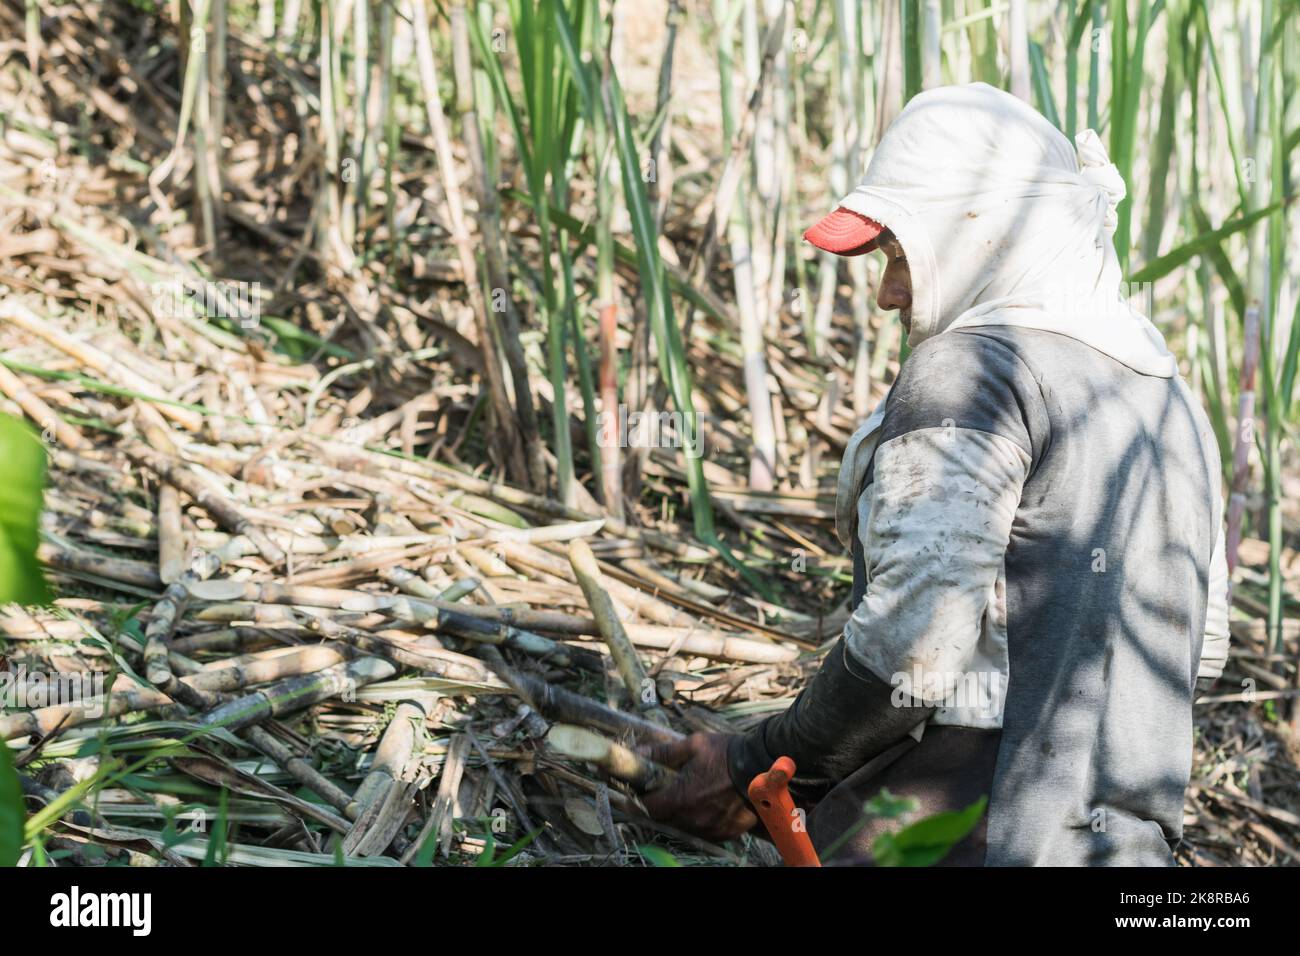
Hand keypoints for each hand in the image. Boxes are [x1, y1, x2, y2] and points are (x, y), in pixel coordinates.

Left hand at [639, 733, 757, 842]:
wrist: (762, 765)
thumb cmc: (726, 753)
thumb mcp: (693, 745)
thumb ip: (662, 753)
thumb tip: (637, 753)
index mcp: (681, 798)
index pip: (648, 808)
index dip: (640, 799)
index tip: (641, 790)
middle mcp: (693, 819)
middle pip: (664, 819)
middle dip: (661, 804)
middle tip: (667, 788)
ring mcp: (710, 829)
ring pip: (683, 826)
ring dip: (681, 813)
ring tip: (691, 794)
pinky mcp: (726, 833)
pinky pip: (704, 831)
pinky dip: (700, 819)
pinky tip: (707, 804)